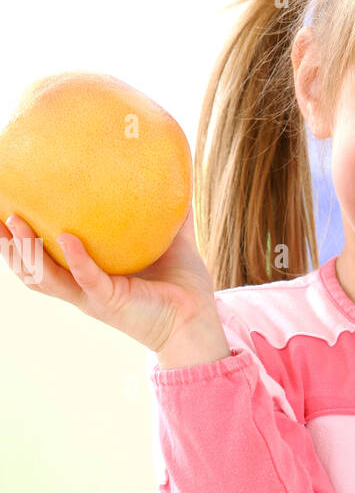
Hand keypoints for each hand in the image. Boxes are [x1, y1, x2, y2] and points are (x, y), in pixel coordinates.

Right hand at [0, 206, 219, 353]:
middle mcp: (83, 289)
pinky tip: (66, 239)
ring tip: (13, 222)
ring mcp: (93, 297)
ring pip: (47, 279)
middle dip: (7, 247)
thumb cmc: (181, 285)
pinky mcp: (111, 302)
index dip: (19, 241)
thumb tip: (175, 173)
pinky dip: (76, 260)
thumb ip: (168, 212)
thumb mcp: (170, 242)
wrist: (197, 319)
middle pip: (31, 270)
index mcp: (87, 276)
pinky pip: (88, 279)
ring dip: (27, 252)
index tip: (4, 212)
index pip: (43, 259)